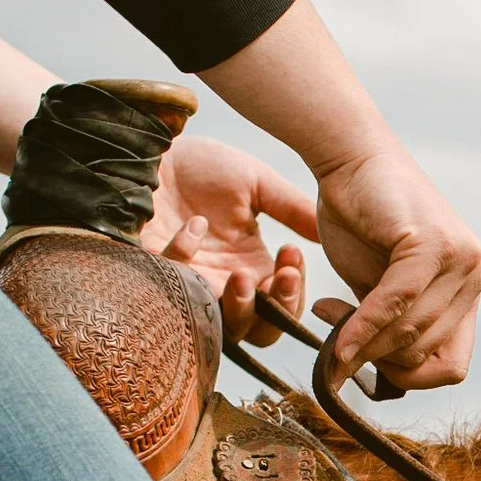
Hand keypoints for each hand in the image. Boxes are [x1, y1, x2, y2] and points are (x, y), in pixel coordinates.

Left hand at [143, 133, 319, 344]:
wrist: (152, 150)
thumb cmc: (201, 165)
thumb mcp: (256, 182)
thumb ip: (291, 209)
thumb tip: (328, 233)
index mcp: (254, 266)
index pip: (282, 305)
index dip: (293, 294)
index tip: (292, 258)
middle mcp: (225, 284)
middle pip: (258, 330)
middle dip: (272, 310)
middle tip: (276, 279)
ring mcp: (191, 284)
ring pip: (220, 327)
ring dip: (236, 308)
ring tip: (242, 277)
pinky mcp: (155, 275)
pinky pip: (174, 285)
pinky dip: (186, 257)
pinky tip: (193, 226)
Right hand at [193, 0, 480, 386]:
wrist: (347, 156)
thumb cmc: (359, 220)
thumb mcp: (379, 288)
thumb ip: (388, 329)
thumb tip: (373, 380)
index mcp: (468, 288)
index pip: (453, 365)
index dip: (410, 377)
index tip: (368, 364)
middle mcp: (475, 273)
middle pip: (428, 353)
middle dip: (377, 358)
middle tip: (336, 342)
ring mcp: (461, 258)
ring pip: (413, 333)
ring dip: (366, 345)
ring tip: (329, 325)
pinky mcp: (433, 244)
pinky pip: (396, 305)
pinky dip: (363, 329)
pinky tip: (338, 340)